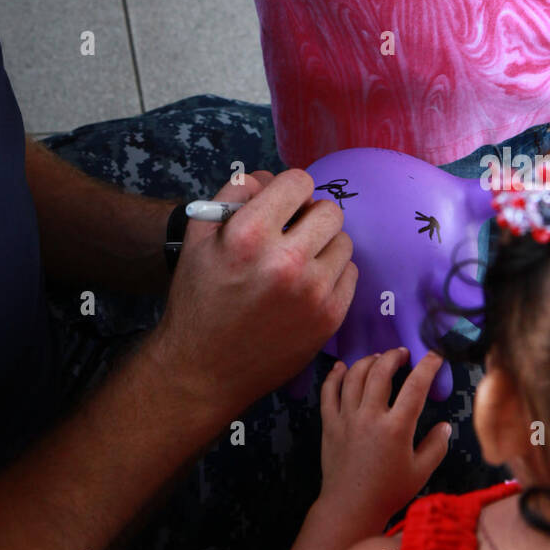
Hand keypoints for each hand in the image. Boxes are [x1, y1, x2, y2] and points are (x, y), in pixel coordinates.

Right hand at [150, 168, 356, 420]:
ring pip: (344, 241)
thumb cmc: (198, 299)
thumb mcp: (198, 237)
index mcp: (249, 235)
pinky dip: (332, 274)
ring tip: (298, 261)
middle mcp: (286, 261)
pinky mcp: (329, 318)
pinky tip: (306, 285)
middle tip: (291, 232)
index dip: (288, 190)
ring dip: (324, 245)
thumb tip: (268, 179)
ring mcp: (312, 292)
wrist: (203, 370)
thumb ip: (232, 195)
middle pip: (330, 210)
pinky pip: (350, 274)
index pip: (299, 182)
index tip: (280, 205)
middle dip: (310, 215)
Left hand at [316, 350, 450, 540]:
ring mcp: (346, 418)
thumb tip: (445, 426)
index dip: (428, 367)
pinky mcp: (329, 423)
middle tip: (402, 353)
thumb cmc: (389, 492)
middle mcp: (370, 417)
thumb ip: (436, 446)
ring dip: (368, 361)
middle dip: (393, 356)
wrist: (351, 508)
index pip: (415, 387)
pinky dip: (334, 375)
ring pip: (354, 376)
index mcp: (396, 428)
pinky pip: (329, 391)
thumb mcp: (421, 473)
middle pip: (380, 372)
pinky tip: (342, 366)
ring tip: (378, 358)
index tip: (435, 356)